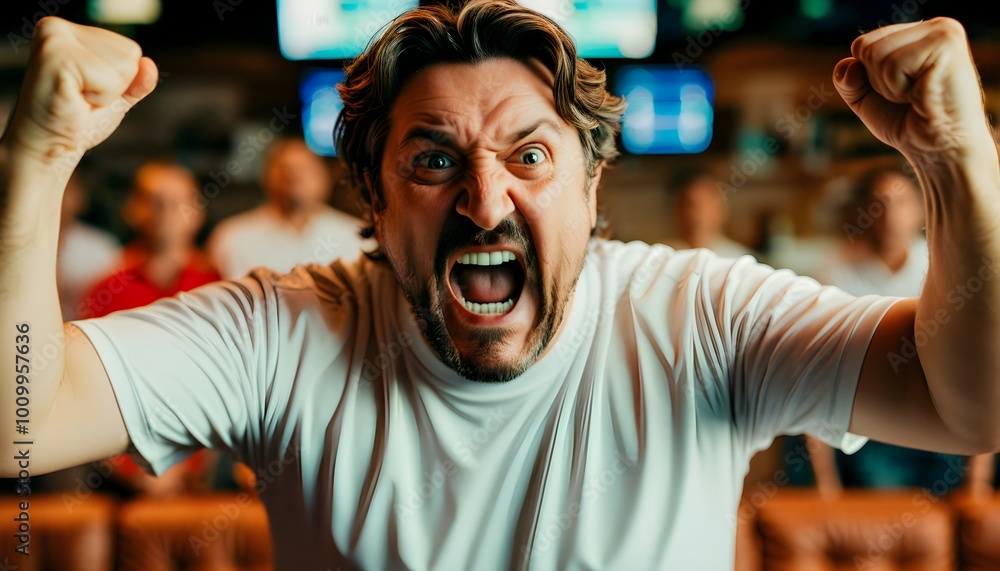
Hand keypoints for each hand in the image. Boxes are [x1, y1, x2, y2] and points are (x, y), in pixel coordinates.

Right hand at [2, 17, 157, 169]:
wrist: (49, 147)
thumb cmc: (77, 122)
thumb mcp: (115, 98)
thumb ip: (136, 82)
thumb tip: (150, 64)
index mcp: (71, 31)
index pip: (131, 50)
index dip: (118, 82)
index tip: (87, 92)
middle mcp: (58, 27)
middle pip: (130, 56)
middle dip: (114, 87)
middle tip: (80, 98)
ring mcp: (55, 38)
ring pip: (124, 67)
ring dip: (105, 94)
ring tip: (75, 98)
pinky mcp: (55, 56)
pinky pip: (110, 81)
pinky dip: (99, 99)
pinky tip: (72, 100)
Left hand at [833, 18, 993, 163]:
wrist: (940, 149)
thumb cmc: (909, 123)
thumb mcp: (866, 98)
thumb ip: (847, 78)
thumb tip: (849, 65)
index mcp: (918, 33)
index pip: (862, 44)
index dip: (868, 77)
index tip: (901, 91)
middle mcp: (934, 27)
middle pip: (865, 47)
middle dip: (877, 81)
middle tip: (910, 96)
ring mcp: (943, 32)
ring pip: (876, 54)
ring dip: (889, 86)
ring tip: (918, 95)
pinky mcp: (945, 45)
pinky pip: (892, 65)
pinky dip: (899, 89)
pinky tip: (923, 95)